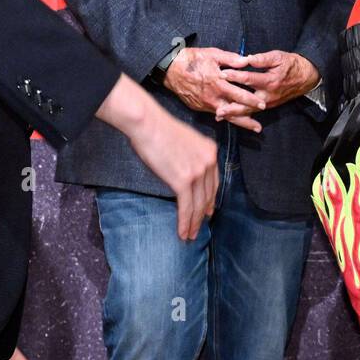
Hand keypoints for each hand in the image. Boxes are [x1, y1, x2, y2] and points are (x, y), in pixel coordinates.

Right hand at [96, 74, 218, 239]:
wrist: (147, 122)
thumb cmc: (156, 128)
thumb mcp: (182, 140)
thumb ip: (188, 156)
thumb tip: (182, 170)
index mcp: (210, 150)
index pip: (213, 182)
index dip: (210, 200)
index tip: (207, 212)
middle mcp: (209, 161)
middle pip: (208, 196)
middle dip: (203, 215)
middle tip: (199, 229)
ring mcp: (198, 171)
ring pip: (199, 205)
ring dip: (194, 223)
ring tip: (190, 236)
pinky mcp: (184, 180)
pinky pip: (187, 207)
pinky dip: (185, 222)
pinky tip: (183, 233)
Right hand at [165, 47, 267, 131]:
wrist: (170, 69)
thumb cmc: (192, 59)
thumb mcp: (213, 54)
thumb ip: (231, 59)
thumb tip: (247, 61)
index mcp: (218, 83)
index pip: (239, 95)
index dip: (252, 101)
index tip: (263, 105)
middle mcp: (212, 97)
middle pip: (234, 112)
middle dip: (248, 119)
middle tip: (259, 127)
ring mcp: (205, 104)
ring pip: (225, 116)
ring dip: (239, 122)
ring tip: (252, 127)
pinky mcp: (199, 107)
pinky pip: (215, 113)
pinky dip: (225, 117)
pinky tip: (233, 119)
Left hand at [215, 51, 319, 124]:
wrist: (306, 77)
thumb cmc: (291, 65)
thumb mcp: (278, 57)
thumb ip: (262, 59)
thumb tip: (247, 58)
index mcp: (270, 81)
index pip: (249, 79)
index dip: (235, 76)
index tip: (222, 74)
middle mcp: (268, 95)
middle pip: (247, 102)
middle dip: (232, 104)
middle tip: (218, 106)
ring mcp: (268, 103)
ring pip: (249, 110)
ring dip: (234, 113)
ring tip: (219, 115)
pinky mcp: (268, 106)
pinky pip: (253, 112)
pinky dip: (241, 115)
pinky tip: (230, 116)